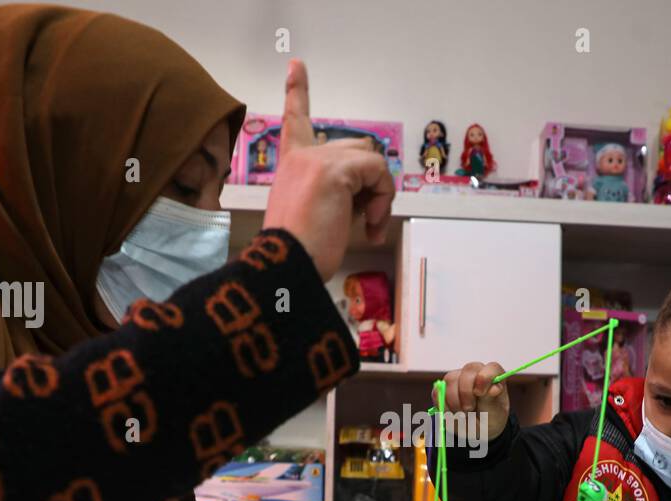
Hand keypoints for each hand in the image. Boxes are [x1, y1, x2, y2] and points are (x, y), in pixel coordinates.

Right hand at [262, 59, 394, 280]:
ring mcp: (318, 160)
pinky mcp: (336, 170)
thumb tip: (368, 194)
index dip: (296, 92)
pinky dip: (382, 200)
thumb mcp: (318, 215)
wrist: (288, 265)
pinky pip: (378, 172)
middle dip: (371, 182)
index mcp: (291, 164)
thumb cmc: (300, 253)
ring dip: (379, 194)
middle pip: (357, 147)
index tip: (296, 66)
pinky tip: (370, 225)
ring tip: (369, 225)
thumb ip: (337, 194)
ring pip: (371, 160)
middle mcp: (302, 155)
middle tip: (366, 219)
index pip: (295, 120)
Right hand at [438, 361, 509, 440]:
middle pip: (468, 370)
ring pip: (451, 379)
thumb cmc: (489, 419)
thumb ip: (492, 401)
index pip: (492, 368)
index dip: (485, 378)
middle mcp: (476, 373)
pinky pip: (438, 391)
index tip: (480, 393)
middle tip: (468, 409)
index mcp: (494, 377)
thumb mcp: (495, 414)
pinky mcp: (444, 387)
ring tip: (462, 415)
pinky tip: (452, 414)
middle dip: (466, 392)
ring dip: (454, 401)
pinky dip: (444, 406)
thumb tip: (494, 389)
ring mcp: (459, 378)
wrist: (476, 429)